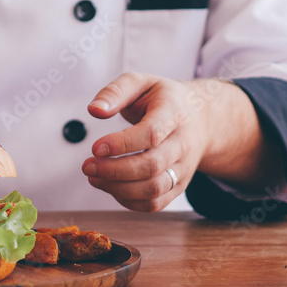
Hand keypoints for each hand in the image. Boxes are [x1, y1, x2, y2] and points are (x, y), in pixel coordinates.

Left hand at [81, 73, 212, 211]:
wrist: (199, 118)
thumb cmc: (163, 100)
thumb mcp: (141, 82)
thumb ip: (115, 92)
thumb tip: (94, 110)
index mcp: (174, 114)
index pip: (152, 134)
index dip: (121, 144)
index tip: (95, 147)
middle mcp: (183, 144)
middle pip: (152, 166)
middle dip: (114, 170)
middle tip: (87, 166)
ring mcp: (183, 168)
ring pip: (154, 190)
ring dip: (118, 189)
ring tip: (94, 177)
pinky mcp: (179, 186)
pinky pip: (155, 204)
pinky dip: (129, 202)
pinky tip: (110, 187)